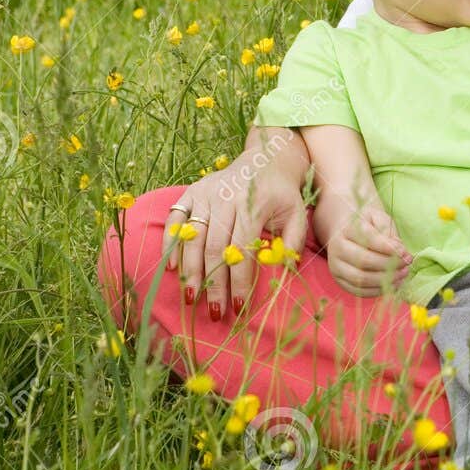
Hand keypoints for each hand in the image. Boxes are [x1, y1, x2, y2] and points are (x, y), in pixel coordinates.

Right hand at [163, 137, 309, 320]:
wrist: (266, 158)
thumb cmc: (282, 192)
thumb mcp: (296, 212)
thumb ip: (293, 240)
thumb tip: (287, 270)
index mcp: (253, 205)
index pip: (242, 250)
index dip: (239, 280)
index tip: (239, 306)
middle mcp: (226, 198)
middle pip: (215, 248)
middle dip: (214, 283)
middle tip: (214, 311)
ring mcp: (206, 194)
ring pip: (193, 237)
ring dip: (190, 271)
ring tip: (191, 297)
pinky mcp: (192, 191)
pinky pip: (176, 218)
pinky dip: (172, 243)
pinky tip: (173, 268)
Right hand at [324, 202, 411, 297]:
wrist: (346, 234)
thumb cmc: (368, 225)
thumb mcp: (378, 218)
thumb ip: (388, 231)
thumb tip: (398, 250)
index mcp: (347, 230)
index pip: (368, 240)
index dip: (388, 248)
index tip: (405, 252)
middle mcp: (337, 249)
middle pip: (364, 261)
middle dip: (389, 265)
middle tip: (406, 263)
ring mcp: (336, 267)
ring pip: (361, 279)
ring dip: (386, 280)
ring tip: (403, 274)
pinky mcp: (341, 282)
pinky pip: (359, 291)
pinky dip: (378, 290)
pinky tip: (394, 284)